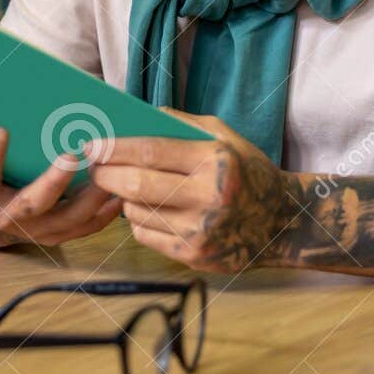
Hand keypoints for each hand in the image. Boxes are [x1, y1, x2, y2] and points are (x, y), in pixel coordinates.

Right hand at [0, 127, 122, 249]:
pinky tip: (120, 190)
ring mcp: (37, 229)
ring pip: (68, 221)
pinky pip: (87, 227)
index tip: (0, 130)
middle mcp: (7, 219)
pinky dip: (106, 212)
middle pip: (32, 206)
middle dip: (52, 182)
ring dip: (91, 199)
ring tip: (108, 171)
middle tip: (70, 154)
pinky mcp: (61, 232)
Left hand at [85, 111, 301, 271]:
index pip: (152, 151)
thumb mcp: (225, 137)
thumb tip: (134, 117)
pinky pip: (145, 235)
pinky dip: (138, 220)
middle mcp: (208, 197)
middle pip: (136, 185)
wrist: (282, 223)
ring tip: (126, 186)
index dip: (114, 147)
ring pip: (136, 212)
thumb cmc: (248, 172)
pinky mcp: (193, 256)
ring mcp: (200, 231)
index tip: (91, 143)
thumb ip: (181, 124)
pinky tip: (149, 209)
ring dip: (123, 198)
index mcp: (216, 161)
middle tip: (94, 165)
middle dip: (106, 174)